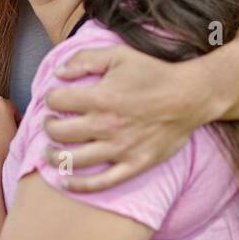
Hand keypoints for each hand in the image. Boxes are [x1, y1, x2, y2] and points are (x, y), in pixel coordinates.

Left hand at [42, 44, 218, 191]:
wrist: (190, 96)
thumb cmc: (153, 73)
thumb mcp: (119, 55)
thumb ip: (85, 59)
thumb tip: (57, 72)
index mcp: (100, 97)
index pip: (57, 101)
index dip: (50, 98)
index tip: (55, 98)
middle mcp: (106, 125)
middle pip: (59, 132)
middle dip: (48, 126)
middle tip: (50, 123)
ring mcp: (119, 148)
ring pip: (73, 160)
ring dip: (54, 156)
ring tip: (50, 151)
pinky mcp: (134, 165)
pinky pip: (101, 182)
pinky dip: (79, 185)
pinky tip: (64, 182)